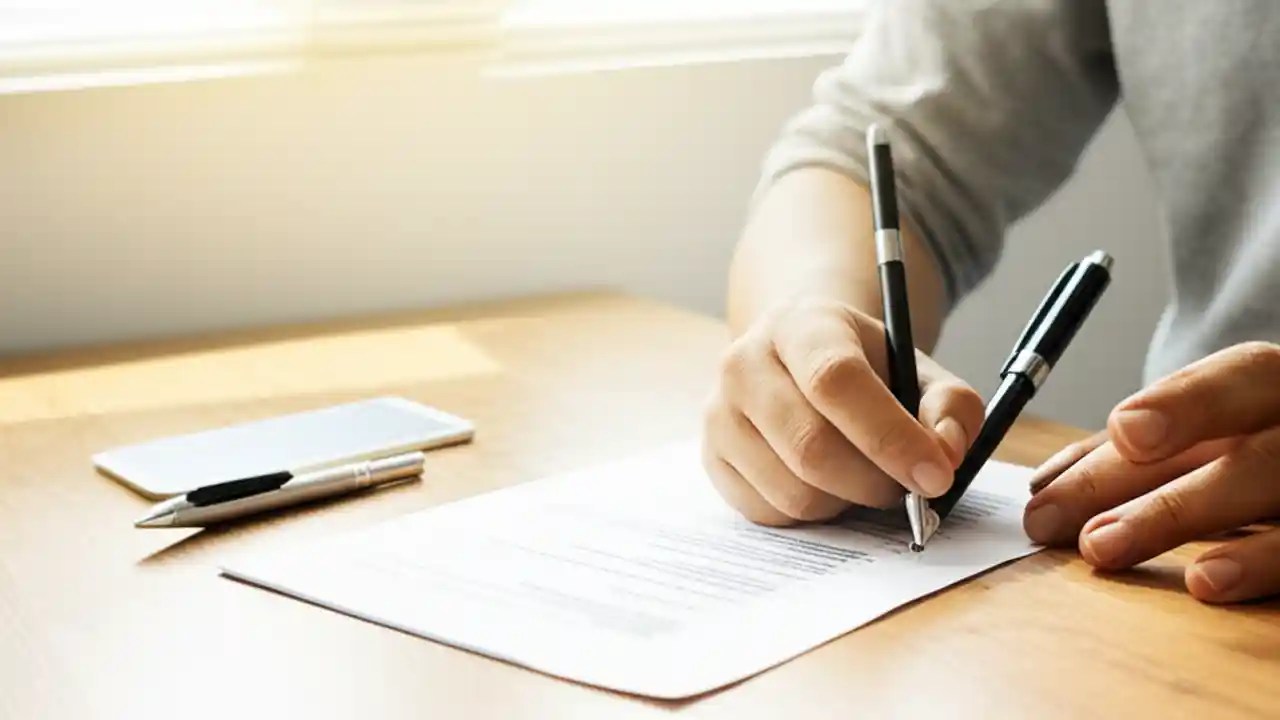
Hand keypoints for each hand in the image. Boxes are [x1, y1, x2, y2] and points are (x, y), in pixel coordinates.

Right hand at [702, 297, 984, 525]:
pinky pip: (770, 513)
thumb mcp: (915, 367)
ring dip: (845, 503)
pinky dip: (813, 515)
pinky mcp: (712, 457)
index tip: (935, 475)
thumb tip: (945, 453)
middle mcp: (744, 362)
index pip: (836, 381)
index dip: (890, 435)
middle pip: (812, 447)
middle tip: (908, 488)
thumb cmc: (863, 367)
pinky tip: (825, 484)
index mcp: (800, 324)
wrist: (795, 358)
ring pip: (793, 492)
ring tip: (863, 478)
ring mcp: (719, 412)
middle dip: (875, 482)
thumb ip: (950, 405)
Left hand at [1024, 342, 1279, 602]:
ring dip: (1178, 521)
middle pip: (1250, 451)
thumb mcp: (1198, 438)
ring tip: (1103, 547)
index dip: (1184, 403)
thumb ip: (1130, 454)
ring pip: (1273, 493)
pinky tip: (1204, 581)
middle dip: (1147, 483)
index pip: (1240, 378)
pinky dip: (1256, 567)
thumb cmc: (1243, 452)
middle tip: (1061, 518)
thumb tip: (1045, 486)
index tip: (1125, 431)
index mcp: (1274, 389)